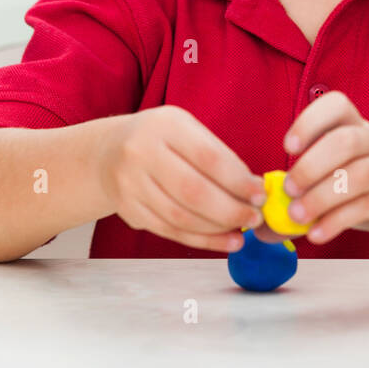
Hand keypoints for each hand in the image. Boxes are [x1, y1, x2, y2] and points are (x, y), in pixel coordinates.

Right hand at [97, 106, 264, 251]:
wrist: (108, 152)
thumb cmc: (162, 140)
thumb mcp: (188, 131)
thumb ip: (220, 156)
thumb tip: (254, 189)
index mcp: (165, 125)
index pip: (208, 157)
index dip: (238, 181)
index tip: (260, 194)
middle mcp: (141, 153)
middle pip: (193, 191)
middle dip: (231, 209)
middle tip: (256, 217)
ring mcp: (130, 184)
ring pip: (181, 216)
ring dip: (218, 229)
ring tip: (243, 230)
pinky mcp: (128, 210)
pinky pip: (170, 231)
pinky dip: (202, 240)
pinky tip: (224, 242)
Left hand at [280, 91, 368, 248]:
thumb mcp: (345, 178)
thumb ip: (305, 195)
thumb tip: (259, 222)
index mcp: (359, 127)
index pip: (337, 105)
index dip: (310, 121)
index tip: (289, 148)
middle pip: (346, 140)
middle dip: (311, 165)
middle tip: (289, 190)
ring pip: (358, 175)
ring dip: (322, 196)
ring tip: (298, 217)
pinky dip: (338, 221)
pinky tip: (318, 234)